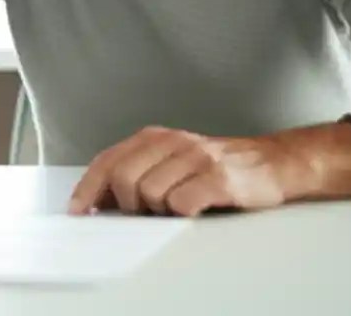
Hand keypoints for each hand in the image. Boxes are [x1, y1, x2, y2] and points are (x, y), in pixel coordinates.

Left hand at [68, 126, 319, 216]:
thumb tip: (99, 200)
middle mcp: (173, 142)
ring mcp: (196, 158)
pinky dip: (183, 212)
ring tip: (180, 204)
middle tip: (148, 211)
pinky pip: (182, 203)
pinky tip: (197, 206)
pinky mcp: (219, 178)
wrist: (273, 162)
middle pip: (125, 179)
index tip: (78, 210)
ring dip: (161, 210)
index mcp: (155, 138)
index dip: (88, 188)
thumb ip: (138, 171)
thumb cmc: (215, 166)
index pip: (108, 160)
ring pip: (151, 193)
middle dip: (130, 204)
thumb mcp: (171, 160)